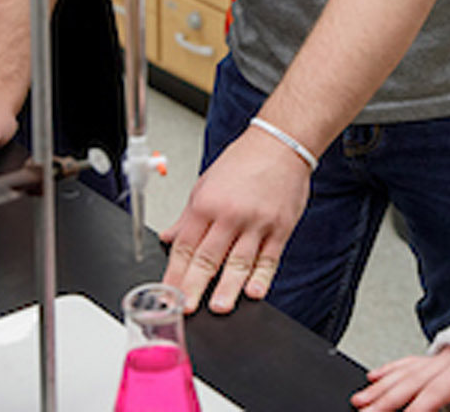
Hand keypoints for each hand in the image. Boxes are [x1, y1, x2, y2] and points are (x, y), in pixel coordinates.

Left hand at [159, 127, 311, 314]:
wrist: (281, 143)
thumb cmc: (244, 160)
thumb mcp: (206, 183)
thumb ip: (187, 216)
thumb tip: (170, 240)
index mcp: (207, 203)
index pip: (186, 245)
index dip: (175, 272)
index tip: (168, 293)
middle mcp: (231, 214)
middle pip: (209, 257)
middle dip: (195, 285)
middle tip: (185, 307)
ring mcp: (257, 223)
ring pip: (239, 261)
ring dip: (228, 287)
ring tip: (219, 306)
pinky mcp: (281, 228)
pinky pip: (269, 258)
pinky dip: (262, 276)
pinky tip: (254, 290)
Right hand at [356, 349, 449, 411]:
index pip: (433, 395)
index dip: (415, 411)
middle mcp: (447, 360)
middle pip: (411, 383)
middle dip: (384, 402)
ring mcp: (438, 357)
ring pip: (404, 372)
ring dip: (379, 388)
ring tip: (360, 401)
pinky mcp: (434, 357)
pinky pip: (407, 362)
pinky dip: (388, 370)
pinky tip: (374, 377)